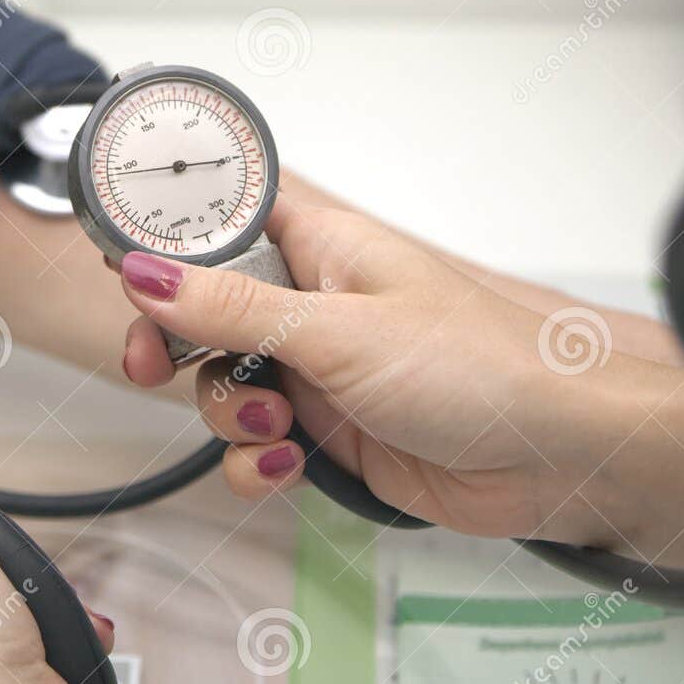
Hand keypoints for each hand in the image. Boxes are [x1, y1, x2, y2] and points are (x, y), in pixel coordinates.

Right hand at [117, 197, 683, 568]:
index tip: (122, 271)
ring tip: (269, 423)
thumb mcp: (338, 330)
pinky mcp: (328, 430)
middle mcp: (309, 300)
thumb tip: (145, 273)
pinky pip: (253, 444)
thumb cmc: (484, 364)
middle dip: (173, 341)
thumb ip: (232, 308)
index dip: (162, 241)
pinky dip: (253, 461)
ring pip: (219, 381)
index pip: (216, 218)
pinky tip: (284, 465)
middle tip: (155, 362)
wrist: (561, 456)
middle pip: (199, 307)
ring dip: (223, 409)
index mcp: (318, 243)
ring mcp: (316, 367)